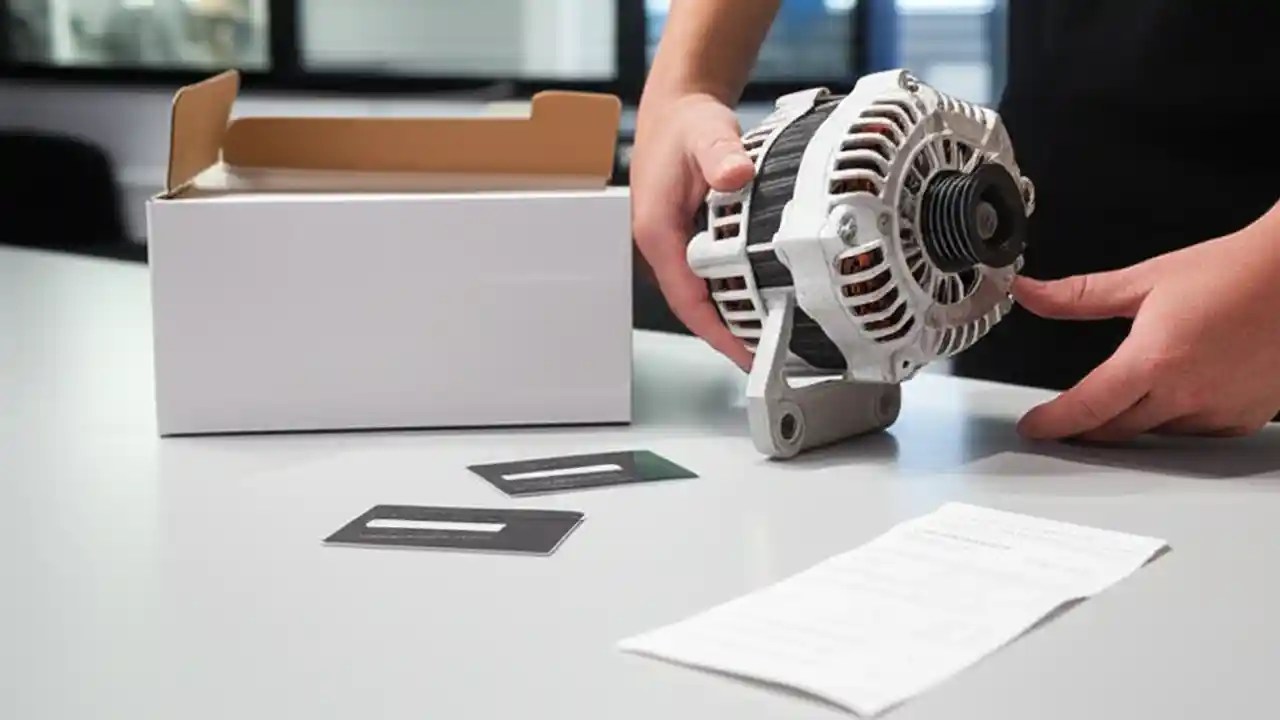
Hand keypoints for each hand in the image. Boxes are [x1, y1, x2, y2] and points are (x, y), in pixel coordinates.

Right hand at [631, 92, 755, 369]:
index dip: (717, 332)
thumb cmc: (685, 123)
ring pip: (700, 292)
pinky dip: (731, 289)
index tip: (745, 353)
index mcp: (657, 230)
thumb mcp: (706, 132)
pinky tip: (758, 294)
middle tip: (770, 353)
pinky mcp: (686, 237)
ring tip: (768, 334)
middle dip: (727, 333)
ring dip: (729, 315)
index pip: (687, 298)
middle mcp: (660, 243)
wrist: (677, 107)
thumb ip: (721, 153)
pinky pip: (707, 274)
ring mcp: (672, 242)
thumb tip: (734, 173)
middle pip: (693, 305)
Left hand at [1013, 214, 1279, 441]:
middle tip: (1067, 416)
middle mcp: (1185, 394)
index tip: (1034, 427)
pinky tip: (1177, 395)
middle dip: (1086, 426)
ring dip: (1133, 420)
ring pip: (1156, 433)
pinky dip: (1177, 419)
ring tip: (1125, 397)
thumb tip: (1031, 292)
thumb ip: (1080, 295)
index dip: (1053, 422)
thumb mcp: (1145, 279)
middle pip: (1117, 428)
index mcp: (1153, 361)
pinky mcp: (1243, 418)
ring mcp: (1217, 410)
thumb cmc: (1233, 273)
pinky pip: (1196, 432)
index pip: (1087, 407)